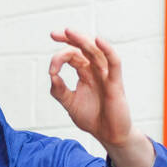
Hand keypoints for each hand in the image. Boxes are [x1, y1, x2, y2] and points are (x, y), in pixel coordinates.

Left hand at [48, 28, 134, 144]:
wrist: (109, 135)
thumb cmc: (93, 118)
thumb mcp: (70, 104)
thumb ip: (60, 90)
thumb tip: (51, 76)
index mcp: (85, 73)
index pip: (72, 56)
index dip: (59, 58)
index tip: (51, 71)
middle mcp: (96, 70)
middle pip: (84, 48)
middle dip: (69, 39)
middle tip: (54, 34)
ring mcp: (106, 75)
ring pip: (96, 51)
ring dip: (83, 40)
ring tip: (69, 32)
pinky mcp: (116, 83)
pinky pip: (114, 62)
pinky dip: (108, 50)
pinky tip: (98, 40)